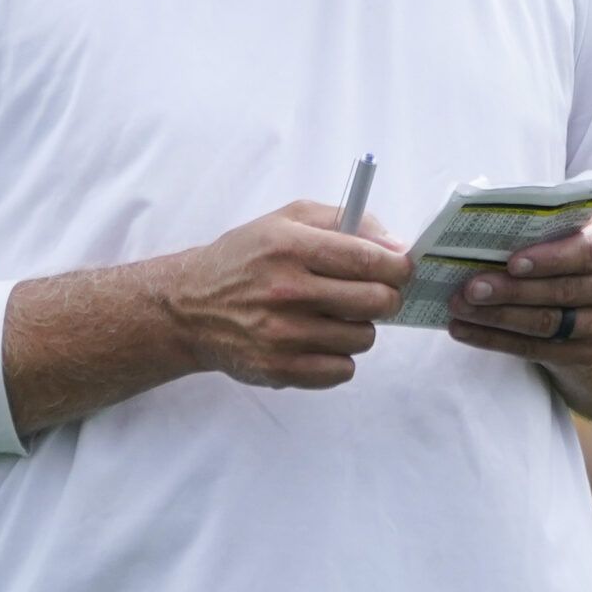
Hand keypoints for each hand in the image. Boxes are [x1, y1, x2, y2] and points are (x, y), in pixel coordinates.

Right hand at [157, 201, 410, 390]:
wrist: (190, 307)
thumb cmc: (246, 259)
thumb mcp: (286, 220)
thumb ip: (344, 222)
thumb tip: (395, 244)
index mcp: (290, 247)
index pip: (367, 260)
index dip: (397, 266)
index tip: (401, 269)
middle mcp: (286, 290)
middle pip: (375, 301)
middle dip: (385, 297)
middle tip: (372, 293)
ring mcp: (282, 335)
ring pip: (363, 338)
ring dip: (358, 327)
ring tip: (333, 316)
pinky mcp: (279, 369)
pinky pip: (342, 370)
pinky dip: (339, 357)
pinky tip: (318, 341)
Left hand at [447, 209, 591, 368]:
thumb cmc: (571, 239)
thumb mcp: (568, 219)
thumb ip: (540, 217)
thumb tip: (483, 217)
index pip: (589, 250)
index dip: (551, 258)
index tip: (512, 262)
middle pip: (563, 291)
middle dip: (511, 291)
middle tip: (470, 288)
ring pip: (548, 324)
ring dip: (497, 318)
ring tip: (459, 308)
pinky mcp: (588, 353)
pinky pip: (537, 350)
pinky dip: (496, 341)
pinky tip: (465, 330)